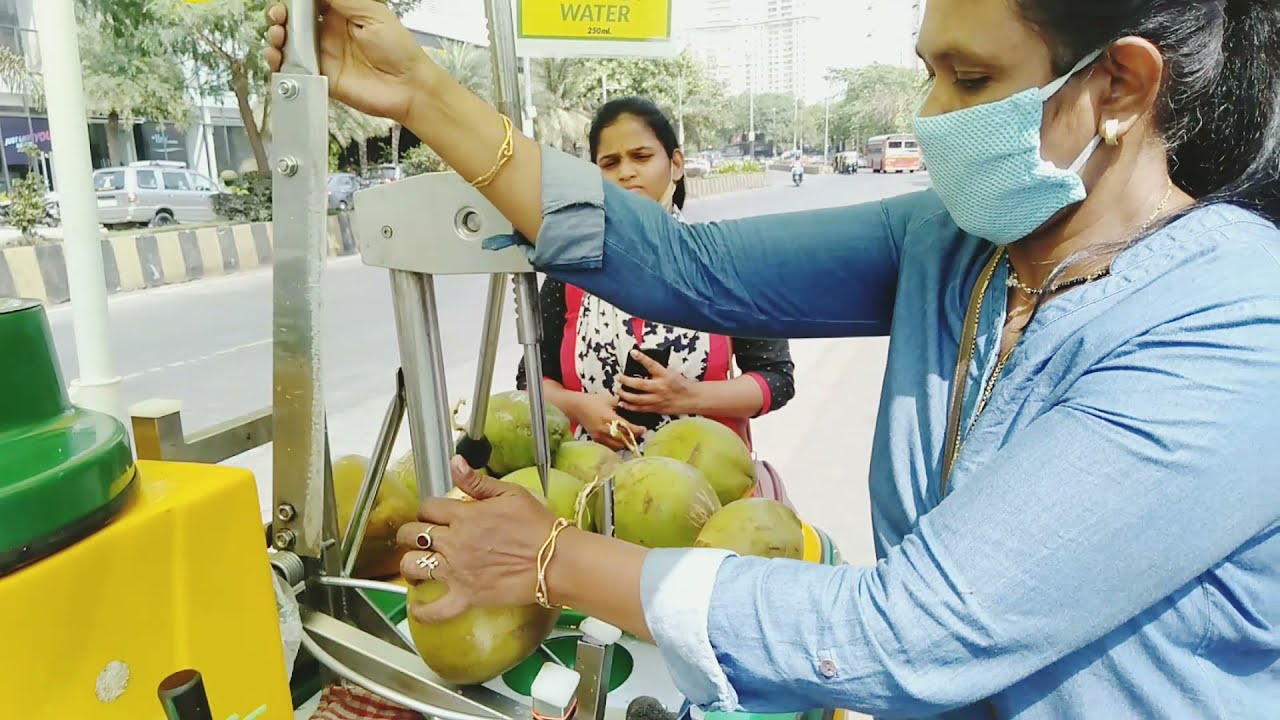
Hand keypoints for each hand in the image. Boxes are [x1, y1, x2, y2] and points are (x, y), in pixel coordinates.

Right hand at [264, 1, 431, 123]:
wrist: (408, 87)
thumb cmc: (399, 49)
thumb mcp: (371, 13)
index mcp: (341, 14)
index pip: (308, 3)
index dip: (294, 1)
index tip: (287, 1)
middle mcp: (328, 34)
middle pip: (292, 21)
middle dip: (279, 15)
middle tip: (279, 16)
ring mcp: (323, 56)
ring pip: (288, 44)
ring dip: (275, 36)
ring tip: (277, 34)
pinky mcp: (321, 78)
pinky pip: (293, 70)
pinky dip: (278, 63)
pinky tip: (277, 56)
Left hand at [397, 456, 559, 622]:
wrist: (555, 561)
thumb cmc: (538, 527)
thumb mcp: (511, 494)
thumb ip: (478, 482)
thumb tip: (456, 463)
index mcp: (464, 516)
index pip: (428, 507)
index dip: (428, 509)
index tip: (435, 514)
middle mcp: (454, 543)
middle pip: (412, 535)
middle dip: (411, 533)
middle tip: (419, 537)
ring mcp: (457, 572)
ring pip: (413, 566)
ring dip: (411, 564)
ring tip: (417, 564)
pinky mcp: (466, 597)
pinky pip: (435, 609)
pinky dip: (422, 611)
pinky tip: (418, 607)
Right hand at [572, 392, 646, 451]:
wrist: (576, 407)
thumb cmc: (593, 401)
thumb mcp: (609, 399)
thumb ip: (622, 404)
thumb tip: (634, 407)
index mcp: (609, 418)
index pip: (627, 428)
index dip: (638, 430)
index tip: (643, 429)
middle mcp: (604, 429)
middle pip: (624, 439)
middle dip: (633, 437)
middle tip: (639, 433)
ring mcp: (599, 436)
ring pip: (617, 446)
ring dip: (626, 443)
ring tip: (631, 437)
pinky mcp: (596, 440)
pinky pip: (610, 447)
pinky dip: (617, 445)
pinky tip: (621, 440)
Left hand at [618, 350, 697, 416]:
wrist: (691, 399)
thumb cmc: (680, 384)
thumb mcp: (670, 372)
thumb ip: (657, 370)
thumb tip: (642, 364)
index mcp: (665, 375)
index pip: (652, 365)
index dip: (642, 358)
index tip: (633, 353)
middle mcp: (660, 388)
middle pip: (639, 384)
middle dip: (626, 381)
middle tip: (619, 377)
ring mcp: (657, 399)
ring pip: (637, 399)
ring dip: (625, 395)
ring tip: (617, 390)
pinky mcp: (656, 409)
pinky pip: (640, 409)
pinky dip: (629, 406)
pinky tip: (622, 403)